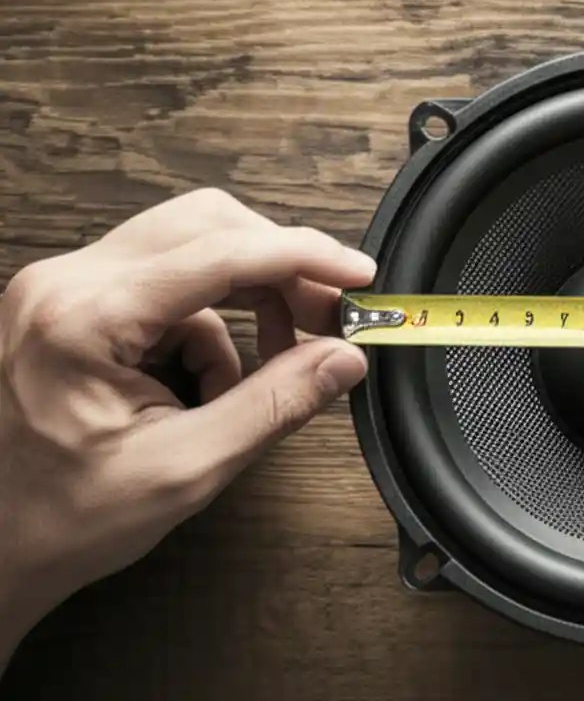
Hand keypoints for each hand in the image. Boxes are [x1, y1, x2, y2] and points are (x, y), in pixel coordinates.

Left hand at [0, 189, 373, 666]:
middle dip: (279, 266)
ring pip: (191, 248)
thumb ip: (273, 404)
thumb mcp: (186, 469)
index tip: (359, 276)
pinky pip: (170, 286)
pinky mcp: (76, 303)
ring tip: (277, 358)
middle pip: (205, 226)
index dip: (302, 256)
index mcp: (83, 317)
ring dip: (248, 297)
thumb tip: (343, 359)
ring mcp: (66, 287)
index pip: (217, 253)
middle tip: (330, 316)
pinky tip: (214, 383)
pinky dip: (211, 326)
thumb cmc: (66, 517)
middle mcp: (66, 282)